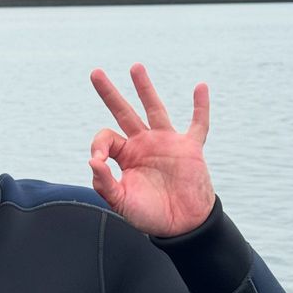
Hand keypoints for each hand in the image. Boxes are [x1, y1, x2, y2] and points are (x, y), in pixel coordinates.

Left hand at [88, 63, 214, 237]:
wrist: (180, 225)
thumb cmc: (148, 215)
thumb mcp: (120, 202)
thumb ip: (104, 183)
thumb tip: (92, 161)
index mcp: (124, 156)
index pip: (106, 137)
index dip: (98, 145)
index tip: (99, 161)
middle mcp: (143, 144)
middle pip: (123, 112)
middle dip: (109, 93)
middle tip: (95, 73)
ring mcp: (166, 143)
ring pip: (154, 109)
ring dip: (144, 88)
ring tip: (134, 67)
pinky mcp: (190, 147)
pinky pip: (198, 123)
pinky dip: (201, 106)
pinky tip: (200, 87)